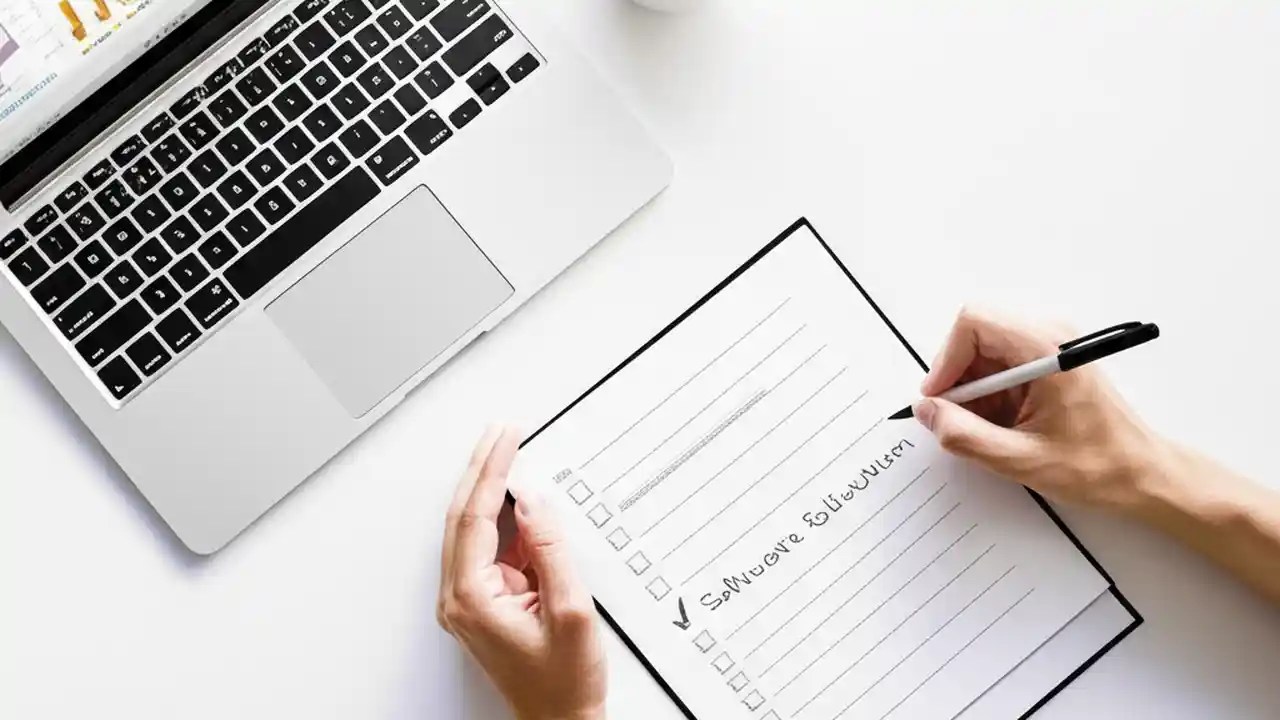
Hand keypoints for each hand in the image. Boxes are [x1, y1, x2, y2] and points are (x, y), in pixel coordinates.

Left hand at [437, 427, 606, 719]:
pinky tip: (518, 501)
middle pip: (463, 515)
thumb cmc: (564, 683)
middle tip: (502, 431)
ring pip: (471, 528)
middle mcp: (460, 598)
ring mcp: (468, 600)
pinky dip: (502, 519)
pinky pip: (487, 548)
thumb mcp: (571, 609)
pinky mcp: (482, 602)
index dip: (492, 470)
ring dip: (489, 489)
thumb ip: (550, 549)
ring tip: (509, 451)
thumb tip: (531, 501)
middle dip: (483, 468)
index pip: (476, 515)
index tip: (507, 437)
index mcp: (473, 598)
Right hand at [913, 308, 1159, 514]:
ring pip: (984, 349)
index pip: (974, 322)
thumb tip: (927, 412)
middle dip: (956, 375)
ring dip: (972, 388)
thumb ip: (965, 435)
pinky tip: (1000, 424)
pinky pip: (1001, 364)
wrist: (1142, 475)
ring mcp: (1050, 347)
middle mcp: (1050, 336)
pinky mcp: (1049, 362)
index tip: (939, 397)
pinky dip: (988, 393)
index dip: (946, 359)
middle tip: (954, 416)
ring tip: (983, 427)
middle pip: (976, 332)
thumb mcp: (1021, 459)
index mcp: (1047, 349)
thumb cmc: (1097, 467)